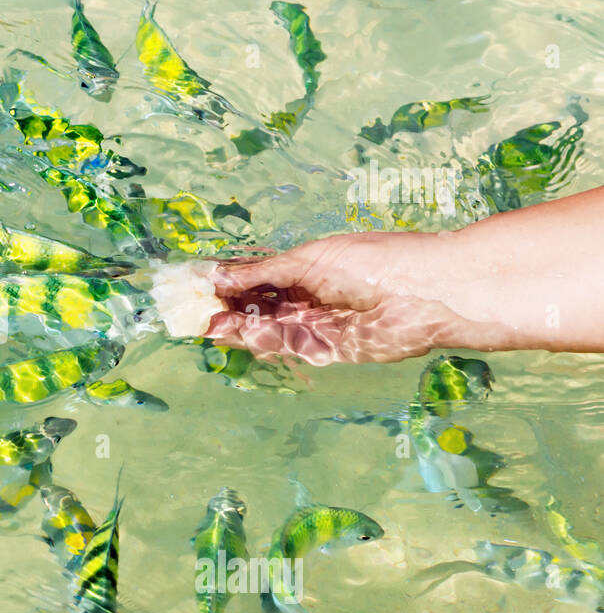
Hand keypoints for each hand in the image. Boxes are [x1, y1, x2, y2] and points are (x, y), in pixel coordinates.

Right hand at [204, 233, 472, 364]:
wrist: (424, 291)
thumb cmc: (372, 260)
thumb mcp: (308, 260)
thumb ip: (262, 273)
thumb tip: (218, 275)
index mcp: (306, 269)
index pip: (256, 278)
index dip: (226, 281)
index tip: (195, 282)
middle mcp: (309, 299)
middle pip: (257, 307)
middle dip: (223, 307)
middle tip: (187, 307)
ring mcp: (317, 326)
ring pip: (265, 329)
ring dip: (233, 325)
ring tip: (201, 320)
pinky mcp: (326, 352)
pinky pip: (285, 346)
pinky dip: (256, 339)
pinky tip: (229, 329)